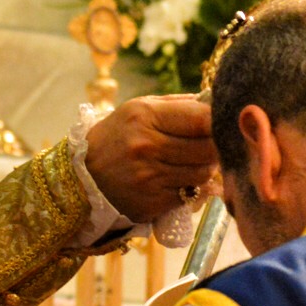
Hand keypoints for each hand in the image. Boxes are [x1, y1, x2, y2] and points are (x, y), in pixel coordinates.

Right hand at [85, 94, 215, 222]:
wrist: (83, 176)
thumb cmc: (117, 137)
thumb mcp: (138, 108)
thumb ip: (178, 104)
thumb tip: (215, 103)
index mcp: (145, 116)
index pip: (201, 118)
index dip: (219, 121)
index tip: (222, 123)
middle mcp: (147, 146)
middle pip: (207, 148)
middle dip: (216, 146)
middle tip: (212, 145)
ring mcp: (149, 176)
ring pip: (203, 173)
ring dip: (206, 168)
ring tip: (196, 162)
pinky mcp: (152, 202)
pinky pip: (190, 194)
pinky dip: (193, 187)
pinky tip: (181, 179)